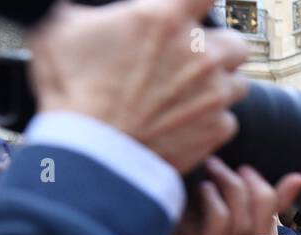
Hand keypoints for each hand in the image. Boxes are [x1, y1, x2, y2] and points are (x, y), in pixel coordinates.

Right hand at [28, 0, 246, 174]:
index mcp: (165, 20)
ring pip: (239, 82)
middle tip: (196, 61)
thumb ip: (83, 12)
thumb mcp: (61, 31)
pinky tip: (184, 123)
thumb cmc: (73, 89)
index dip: (204, 1)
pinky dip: (211, 121)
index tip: (197, 9)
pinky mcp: (219, 128)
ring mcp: (215, 93)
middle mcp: (201, 54)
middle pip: (238, 43)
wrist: (95, 153)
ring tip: (189, 95)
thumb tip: (78, 10)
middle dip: (220, 50)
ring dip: (221, 86)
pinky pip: (228, 118)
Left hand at [164, 159, 300, 234]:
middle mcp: (227, 233)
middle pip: (264, 224)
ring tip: (213, 166)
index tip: (294, 176)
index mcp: (233, 214)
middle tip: (238, 166)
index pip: (272, 214)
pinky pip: (220, 226)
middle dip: (257, 191)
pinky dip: (216, 203)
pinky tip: (202, 186)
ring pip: (244, 225)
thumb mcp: (204, 165)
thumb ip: (238, 168)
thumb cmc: (164, 173)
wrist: (124, 192)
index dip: (286, 198)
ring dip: (233, 190)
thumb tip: (295, 173)